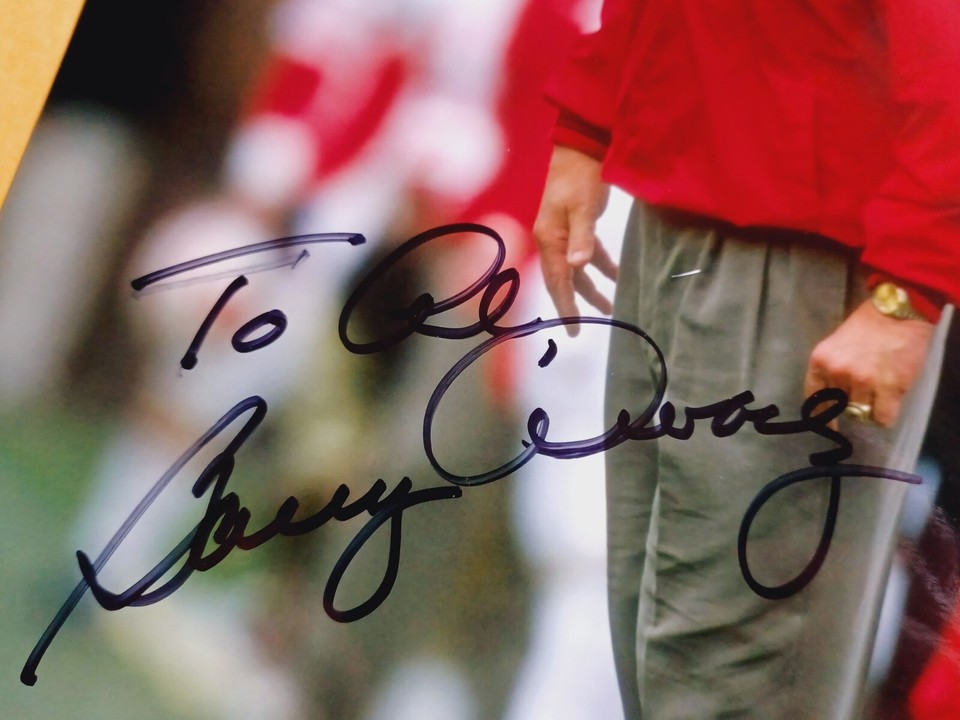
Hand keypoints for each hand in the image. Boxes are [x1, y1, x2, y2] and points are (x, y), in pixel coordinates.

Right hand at [533, 146, 616, 333]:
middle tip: (582, 328)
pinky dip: (600, 266)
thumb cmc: (579, 176)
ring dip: (591, 287)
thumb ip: (582, 238)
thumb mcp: (583, 207)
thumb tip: (578, 267)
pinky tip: (617, 274)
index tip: (573, 329)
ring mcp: (563, 232)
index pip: (557, 281)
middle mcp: (552, 240)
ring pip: (576, 269)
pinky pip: (586, 253)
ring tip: (609, 306)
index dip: (565, 306)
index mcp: (550, 239)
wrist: (579, 147)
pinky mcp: (577, 224)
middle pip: (563, 280)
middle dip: (574, 303)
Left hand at [804, 299, 933, 426]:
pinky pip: (883, 417)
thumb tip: (831, 398)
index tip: (827, 424)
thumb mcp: (836, 345)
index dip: (820, 415)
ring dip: (870, 410)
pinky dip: (886, 415)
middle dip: (849, 406)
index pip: (813, 399)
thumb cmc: (867, 326)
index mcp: (820, 361)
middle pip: (839, 408)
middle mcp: (838, 373)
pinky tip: (889, 404)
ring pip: (861, 414)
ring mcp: (864, 381)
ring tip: (879, 396)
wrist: (897, 312)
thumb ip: (830, 370)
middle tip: (862, 396)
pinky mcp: (890, 388)